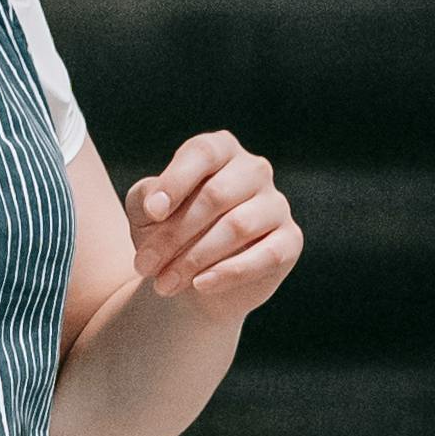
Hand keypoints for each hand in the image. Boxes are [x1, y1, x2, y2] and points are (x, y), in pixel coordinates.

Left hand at [127, 131, 303, 319]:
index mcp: (220, 149)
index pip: (203, 153)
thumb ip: (145, 198)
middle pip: (216, 195)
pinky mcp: (290, 240)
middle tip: (145, 265)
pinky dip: (230, 273)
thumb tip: (156, 202)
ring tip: (164, 283)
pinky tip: (201, 285)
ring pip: (238, 226)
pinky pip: (267, 255)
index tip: (152, 214)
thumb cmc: (167, 234)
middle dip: (174, 235)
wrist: (191, 282)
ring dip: (195, 259)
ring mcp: (276, 204)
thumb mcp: (145, 213)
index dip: (176, 181)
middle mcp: (254, 170)